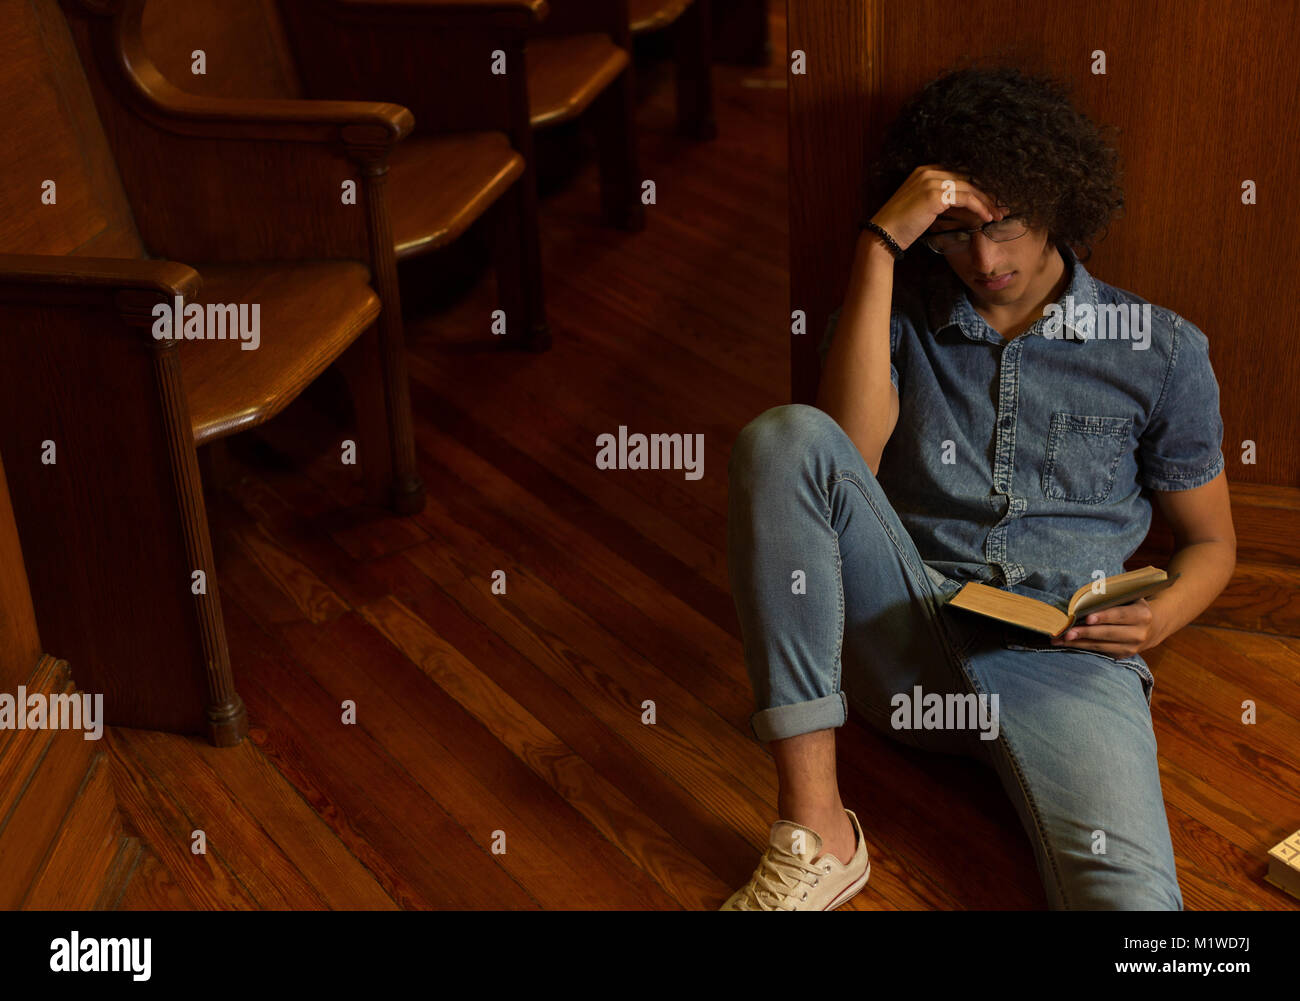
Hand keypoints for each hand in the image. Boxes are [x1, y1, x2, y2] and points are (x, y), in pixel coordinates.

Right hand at [869, 164, 1003, 251]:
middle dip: (986, 193)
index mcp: (925, 171)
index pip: (959, 173)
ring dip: (987, 202)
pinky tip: (987, 218)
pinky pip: (966, 198)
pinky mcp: (935, 194)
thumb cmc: (901, 226)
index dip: (977, 186)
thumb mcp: (921, 207)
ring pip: (970, 187)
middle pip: (967, 177)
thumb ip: (938, 199)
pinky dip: (980, 208)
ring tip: (998, 215)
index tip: (990, 200)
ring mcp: (931, 181)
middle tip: (1000, 207)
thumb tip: (962, 204)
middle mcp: (928, 171)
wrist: (883, 235)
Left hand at [1050, 598, 1161, 658]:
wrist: (1151, 627)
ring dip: (1078, 642)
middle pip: (1108, 633)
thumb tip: (1084, 595)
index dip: (1104, 617)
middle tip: (1067, 632)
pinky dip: (1081, 647)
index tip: (1088, 618)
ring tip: (1059, 639)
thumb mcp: (1129, 598)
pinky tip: (1066, 643)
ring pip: (1101, 645)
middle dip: (1086, 632)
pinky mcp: (1121, 655)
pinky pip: (1098, 651)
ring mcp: (1131, 647)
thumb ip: (1112, 596)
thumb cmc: (1130, 605)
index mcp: (1142, 615)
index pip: (1121, 615)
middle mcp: (1139, 634)